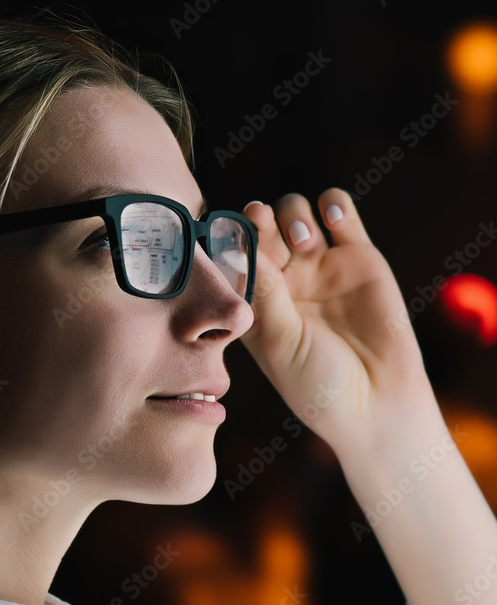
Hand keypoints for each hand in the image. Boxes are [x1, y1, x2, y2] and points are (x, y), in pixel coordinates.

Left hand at [240, 190, 436, 453]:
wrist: (376, 400)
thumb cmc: (318, 385)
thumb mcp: (280, 342)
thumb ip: (263, 292)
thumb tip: (240, 244)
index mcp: (254, 303)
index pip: (233, 257)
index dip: (228, 238)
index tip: (227, 231)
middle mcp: (283, 281)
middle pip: (262, 228)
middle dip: (259, 220)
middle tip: (262, 222)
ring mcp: (319, 266)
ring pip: (295, 213)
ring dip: (293, 214)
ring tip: (303, 241)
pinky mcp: (358, 256)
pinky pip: (339, 213)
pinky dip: (332, 204)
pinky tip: (332, 218)